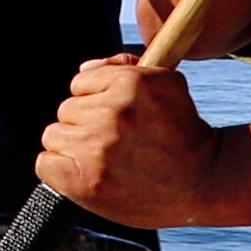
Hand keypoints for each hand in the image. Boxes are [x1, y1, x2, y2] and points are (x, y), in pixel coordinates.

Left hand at [34, 53, 220, 227]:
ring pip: (54, 135)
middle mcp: (111, 112)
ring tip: (105, 160)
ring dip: (73, 147)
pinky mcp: (84, 180)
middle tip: (117, 143)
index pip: (79, 83)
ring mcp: (96, 147)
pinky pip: (45, 163)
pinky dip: (59, 170)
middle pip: (66, 110)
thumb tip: (84, 70)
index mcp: (130, 83)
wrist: (205, 182)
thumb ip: (124, 68)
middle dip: (86, 124)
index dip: (95, 100)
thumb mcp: (168, 86)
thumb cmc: (183, 134)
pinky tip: (84, 174)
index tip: (116, 118)